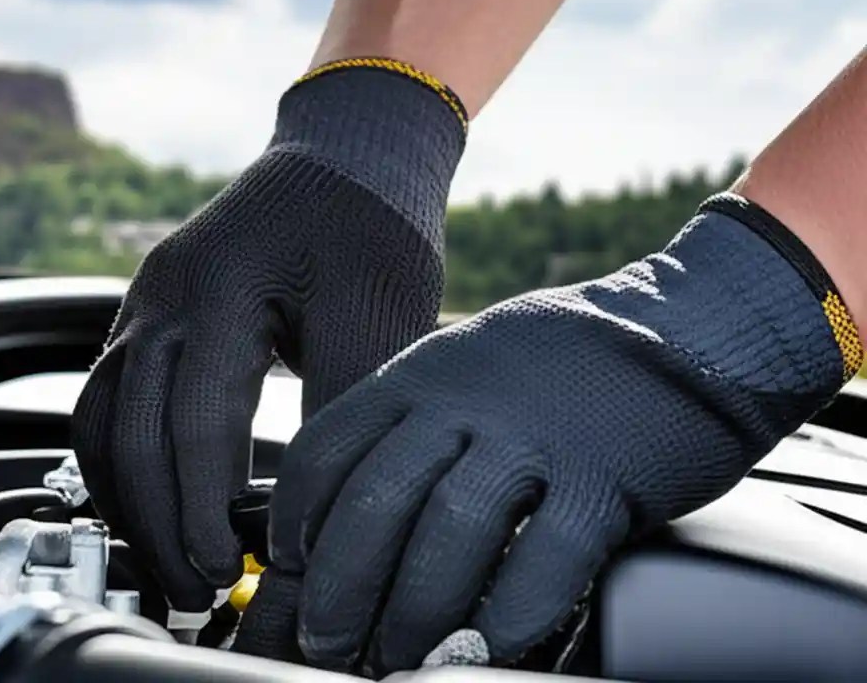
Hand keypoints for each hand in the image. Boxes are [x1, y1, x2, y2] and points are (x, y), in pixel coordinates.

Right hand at [70, 61, 466, 610]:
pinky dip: (118, 461)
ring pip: (99, 421)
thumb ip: (340, 408)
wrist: (346, 159)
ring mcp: (144, 303)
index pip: (191, 423)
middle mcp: (162, 296)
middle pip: (129, 432)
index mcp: (216, 288)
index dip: (205, 508)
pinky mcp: (146, 316)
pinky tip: (147, 501)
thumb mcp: (377, 316)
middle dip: (159, 523)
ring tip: (166, 559)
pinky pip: (105, 399)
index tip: (232, 566)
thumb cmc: (370, 227)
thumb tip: (312, 508)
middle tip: (196, 588)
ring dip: (127, 499)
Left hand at [246, 194, 858, 673]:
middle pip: (373, 505)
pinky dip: (506, 617)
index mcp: (419, 375)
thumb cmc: (562, 362)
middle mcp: (463, 403)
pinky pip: (543, 562)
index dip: (295, 521)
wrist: (686, 326)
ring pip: (447, 538)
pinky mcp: (602, 480)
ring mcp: (532, 439)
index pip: (327, 451)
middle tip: (327, 640)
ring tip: (394, 660)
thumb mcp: (464, 364)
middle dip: (339, 588)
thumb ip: (409, 420)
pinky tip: (482, 648)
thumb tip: (344, 500)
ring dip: (411, 615)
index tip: (289, 569)